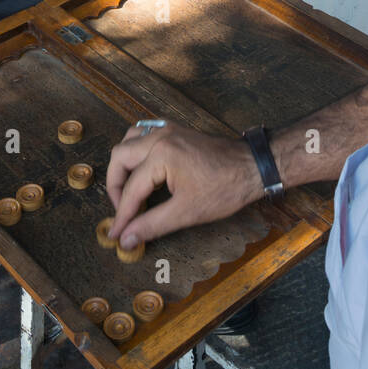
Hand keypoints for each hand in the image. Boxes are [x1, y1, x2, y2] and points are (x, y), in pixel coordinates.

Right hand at [105, 123, 262, 249]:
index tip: (115, 235)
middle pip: (120, 157)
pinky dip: (136, 150)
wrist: (252, 167)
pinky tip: (141, 168)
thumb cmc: (224, 189)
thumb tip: (126, 238)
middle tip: (122, 211)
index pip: (131, 189)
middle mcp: (160, 136)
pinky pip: (144, 133)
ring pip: (129, 140)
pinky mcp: (175, 130)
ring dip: (124, 164)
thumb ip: (152, 224)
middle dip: (115, 186)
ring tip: (127, 190)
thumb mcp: (186, 212)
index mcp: (161, 155)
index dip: (122, 215)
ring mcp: (167, 129)